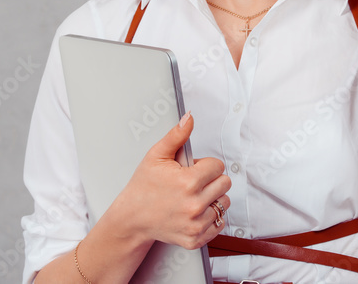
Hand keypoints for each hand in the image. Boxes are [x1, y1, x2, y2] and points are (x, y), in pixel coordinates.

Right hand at [111, 112, 231, 249]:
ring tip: (193, 197)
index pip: (218, 166)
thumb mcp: (156, 156)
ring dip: (212, 199)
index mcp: (188, 182)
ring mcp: (195, 223)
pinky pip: (219, 224)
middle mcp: (194, 204)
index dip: (205, 165)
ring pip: (224, 203)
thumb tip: (189, 118)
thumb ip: (176, 135)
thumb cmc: (143, 186)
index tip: (193, 169)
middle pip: (224, 184)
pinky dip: (210, 218)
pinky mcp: (196, 238)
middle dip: (211, 180)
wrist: (132, 218)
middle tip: (192, 183)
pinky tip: (194, 212)